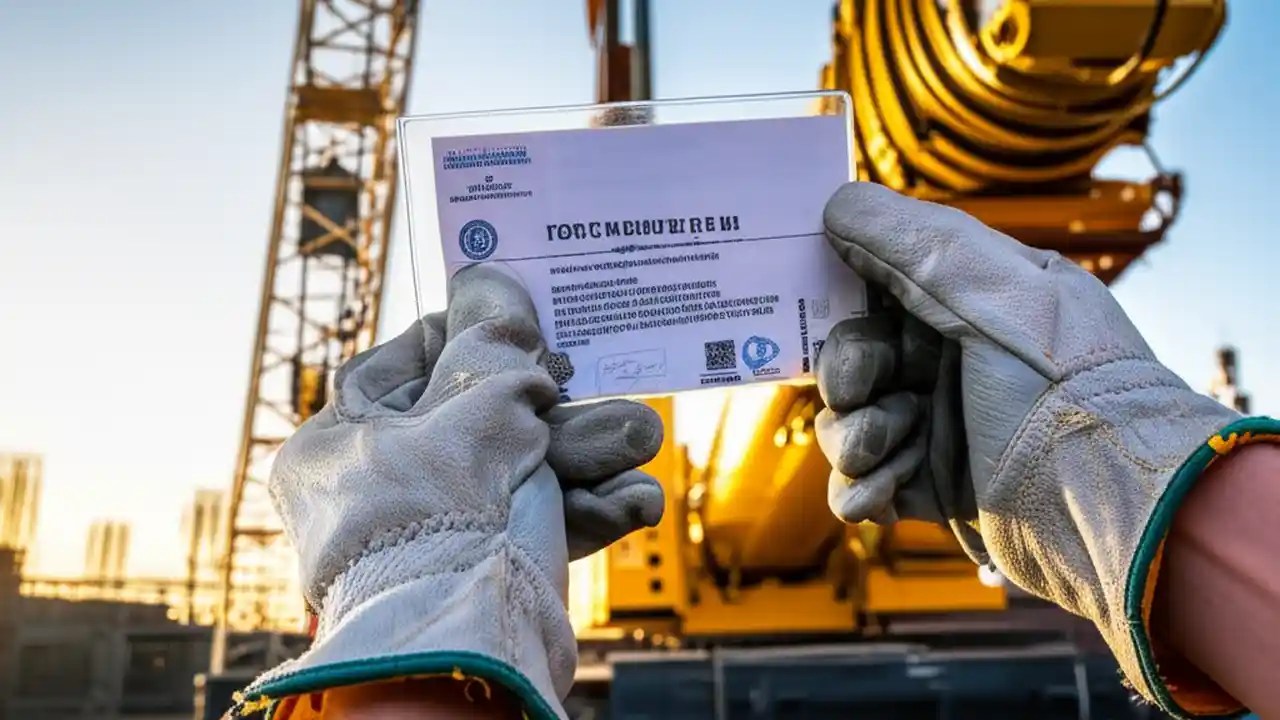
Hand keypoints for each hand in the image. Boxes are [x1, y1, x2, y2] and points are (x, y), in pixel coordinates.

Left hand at [242, 265, 663, 719]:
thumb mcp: (472, 414)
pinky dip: (587, 511)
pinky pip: (538, 525)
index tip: (530, 320)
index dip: (476, 335)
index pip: (411, 361)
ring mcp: (437, 531)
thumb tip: (489, 275)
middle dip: (561, 410)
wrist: (459, 658)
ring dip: (589, 456)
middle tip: (606, 385)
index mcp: (345, 439)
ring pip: (524, 473)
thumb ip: (492, 344)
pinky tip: (635, 500)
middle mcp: (386, 484)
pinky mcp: (485, 571)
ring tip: (642, 437)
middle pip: (486, 419)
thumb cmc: (441, 526)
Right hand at [815, 182, 1256, 714]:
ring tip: (892, 446)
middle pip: (852, 356)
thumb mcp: (998, 292)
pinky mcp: (933, 489)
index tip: (820, 300)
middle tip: (869, 387)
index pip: (882, 283)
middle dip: (847, 373)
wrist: (1112, 505)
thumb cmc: (1067, 386)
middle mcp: (954, 360)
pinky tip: (880, 493)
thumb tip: (837, 204)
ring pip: (848, 422)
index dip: (844, 293)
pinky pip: (863, 484)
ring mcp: (942, 426)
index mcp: (975, 302)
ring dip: (853, 435)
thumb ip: (915, 243)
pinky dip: (859, 488)